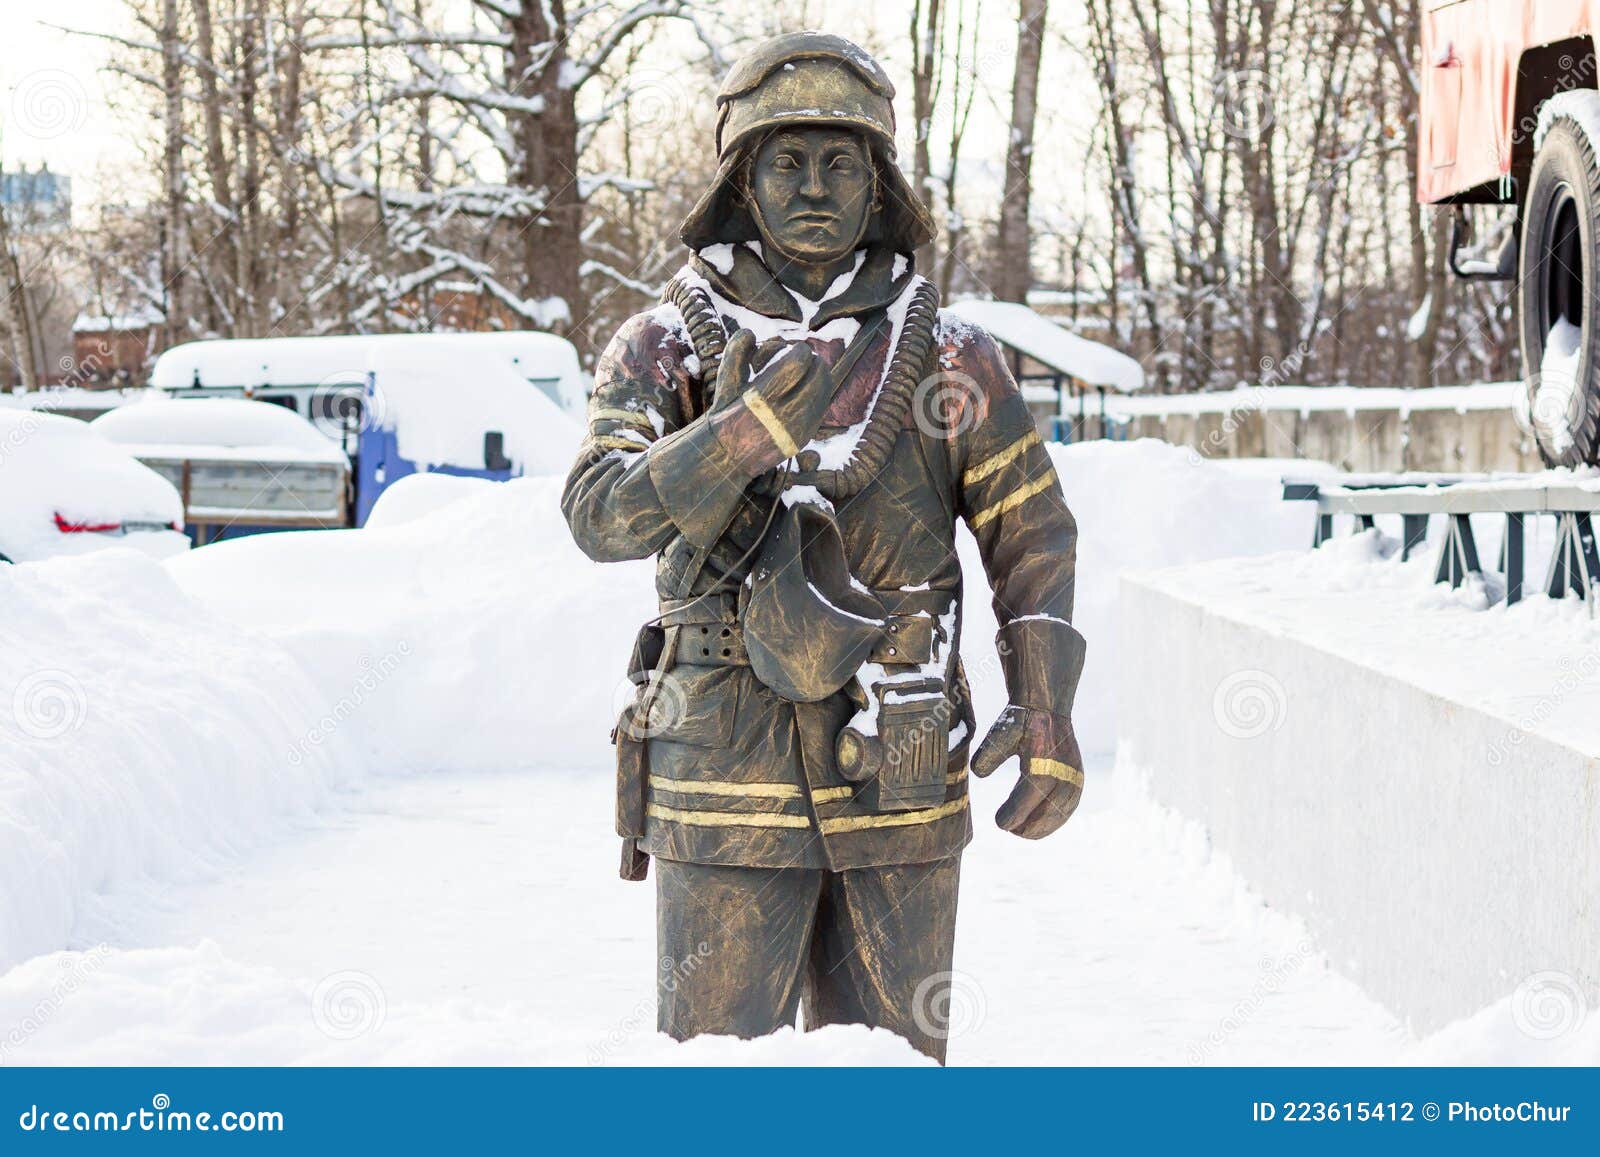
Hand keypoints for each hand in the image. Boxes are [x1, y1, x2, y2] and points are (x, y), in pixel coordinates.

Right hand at [709, 329, 831, 472]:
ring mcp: (799, 429)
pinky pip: (823, 405)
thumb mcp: (725, 382)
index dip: (797, 349)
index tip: (786, 351)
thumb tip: (750, 332)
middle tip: (794, 362)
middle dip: (810, 360)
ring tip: (798, 377)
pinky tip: (800, 393)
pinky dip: (816, 393)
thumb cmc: (726, 414)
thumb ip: (735, 352)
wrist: (729, 458)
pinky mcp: (806, 437)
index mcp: (762, 398)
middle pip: (819, 371)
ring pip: (826, 387)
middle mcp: (784, 416)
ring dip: (815, 375)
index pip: (798, 360)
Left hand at [971, 705, 1083, 838]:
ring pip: (1060, 813)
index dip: (1012, 815)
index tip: (999, 823)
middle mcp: (1063, 773)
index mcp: (1043, 763)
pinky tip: (1040, 826)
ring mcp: (1074, 777)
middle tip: (1009, 830)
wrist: (1047, 706)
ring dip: (1042, 827)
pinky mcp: (1078, 778)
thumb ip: (988, 755)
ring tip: (1022, 832)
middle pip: (1046, 812)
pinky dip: (1056, 820)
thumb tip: (979, 774)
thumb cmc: (1021, 720)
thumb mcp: (1000, 733)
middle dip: (1027, 826)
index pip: (1026, 799)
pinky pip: (1069, 807)